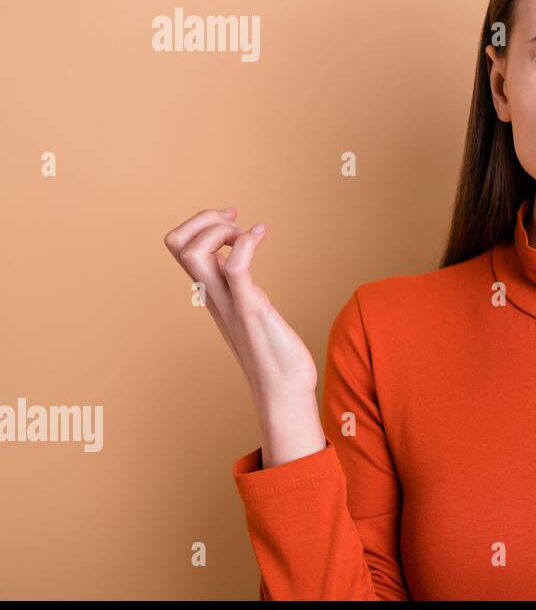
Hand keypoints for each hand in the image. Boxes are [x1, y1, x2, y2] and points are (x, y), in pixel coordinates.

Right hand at [164, 207, 318, 405]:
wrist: (283, 391)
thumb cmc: (273, 354)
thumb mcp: (248, 308)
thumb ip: (235, 288)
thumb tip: (232, 264)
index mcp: (211, 293)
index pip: (179, 248)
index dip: (200, 223)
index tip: (231, 222)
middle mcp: (213, 296)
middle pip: (176, 244)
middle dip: (203, 218)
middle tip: (236, 222)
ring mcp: (229, 303)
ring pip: (194, 254)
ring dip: (220, 230)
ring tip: (248, 235)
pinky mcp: (251, 311)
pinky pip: (236, 270)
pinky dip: (245, 243)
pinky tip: (262, 235)